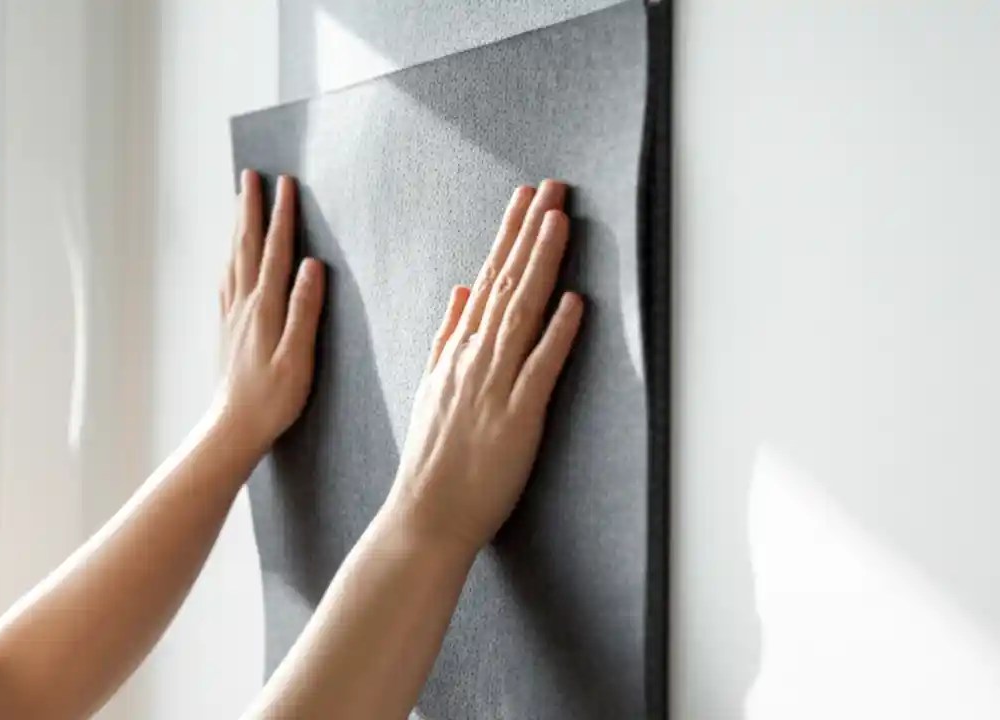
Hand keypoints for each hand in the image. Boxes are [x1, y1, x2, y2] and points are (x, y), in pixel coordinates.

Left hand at [214, 171, 325, 453]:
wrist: (234, 426)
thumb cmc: (273, 399)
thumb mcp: (298, 357)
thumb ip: (305, 310)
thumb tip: (312, 265)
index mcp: (265, 308)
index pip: (277, 251)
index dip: (282, 216)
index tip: (285, 185)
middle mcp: (245, 305)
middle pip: (248, 245)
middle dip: (251, 208)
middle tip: (250, 176)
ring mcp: (233, 315)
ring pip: (234, 259)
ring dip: (239, 227)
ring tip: (240, 202)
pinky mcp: (228, 328)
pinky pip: (227, 279)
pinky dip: (230, 256)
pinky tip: (231, 255)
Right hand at [385, 180, 584, 552]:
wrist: (424, 516)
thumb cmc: (433, 460)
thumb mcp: (430, 386)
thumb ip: (446, 336)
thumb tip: (461, 290)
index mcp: (457, 351)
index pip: (487, 280)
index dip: (509, 236)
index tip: (527, 199)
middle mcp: (474, 359)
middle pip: (506, 283)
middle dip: (530, 231)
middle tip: (552, 187)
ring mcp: (494, 386)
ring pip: (521, 312)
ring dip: (542, 264)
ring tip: (559, 220)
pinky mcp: (516, 418)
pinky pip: (540, 369)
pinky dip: (557, 334)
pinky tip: (575, 302)